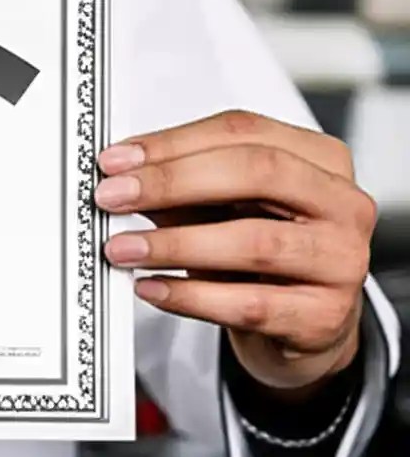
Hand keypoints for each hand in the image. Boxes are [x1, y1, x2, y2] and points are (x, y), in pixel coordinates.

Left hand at [96, 110, 374, 394]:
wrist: (302, 324)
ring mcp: (341, 260)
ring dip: (174, 243)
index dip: (173, 144)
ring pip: (253, 241)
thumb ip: (182, 188)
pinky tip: (152, 288)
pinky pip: (249, 303)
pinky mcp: (323, 316)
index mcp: (319, 159)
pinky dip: (190, 296)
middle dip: (173, 182)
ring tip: (123, 248)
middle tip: (114, 197)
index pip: (242, 132)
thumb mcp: (224, 209)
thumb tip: (122, 177)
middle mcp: (341, 204)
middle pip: (257, 172)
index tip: (116, 161)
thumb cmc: (263, 254)